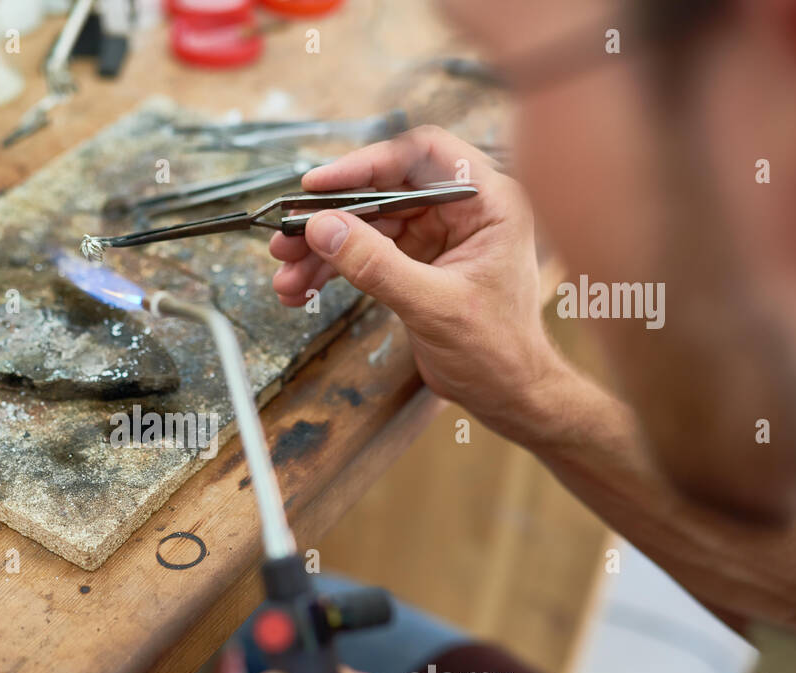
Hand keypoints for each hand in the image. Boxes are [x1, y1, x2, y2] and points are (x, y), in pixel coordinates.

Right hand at [271, 126, 567, 443]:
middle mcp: (461, 210)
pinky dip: (332, 270)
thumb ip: (377, 265)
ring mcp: (437, 236)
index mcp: (487, 201)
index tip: (320, 185)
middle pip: (382, 190)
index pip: (421, 154)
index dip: (367, 163)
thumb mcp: (433, 305)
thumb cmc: (499, 351)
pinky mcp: (417, 262)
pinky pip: (365, 254)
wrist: (508, 395)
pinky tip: (302, 289)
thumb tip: (324, 228)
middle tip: (288, 236)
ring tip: (287, 274)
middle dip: (331, 216)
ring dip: (323, 249)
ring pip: (366, 225)